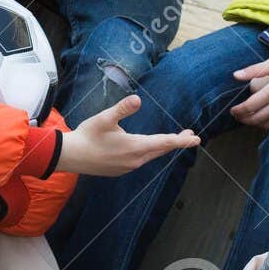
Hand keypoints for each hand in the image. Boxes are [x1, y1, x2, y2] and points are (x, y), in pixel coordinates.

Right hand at [59, 94, 198, 174]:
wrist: (70, 156)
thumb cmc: (87, 135)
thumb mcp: (104, 118)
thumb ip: (122, 109)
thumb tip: (137, 99)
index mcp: (135, 147)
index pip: (165, 142)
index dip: (182, 140)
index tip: (197, 139)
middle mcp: (136, 160)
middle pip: (161, 150)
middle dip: (176, 142)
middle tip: (189, 135)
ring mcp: (128, 167)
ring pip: (152, 155)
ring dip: (162, 147)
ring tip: (172, 139)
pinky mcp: (121, 170)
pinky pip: (141, 160)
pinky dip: (149, 152)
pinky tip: (147, 147)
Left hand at [230, 55, 268, 127]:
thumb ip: (253, 70)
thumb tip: (235, 75)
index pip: (249, 107)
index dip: (238, 110)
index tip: (232, 110)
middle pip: (254, 119)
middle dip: (242, 119)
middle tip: (236, 115)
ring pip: (264, 125)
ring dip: (253, 123)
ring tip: (247, 118)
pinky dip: (266, 124)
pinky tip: (262, 119)